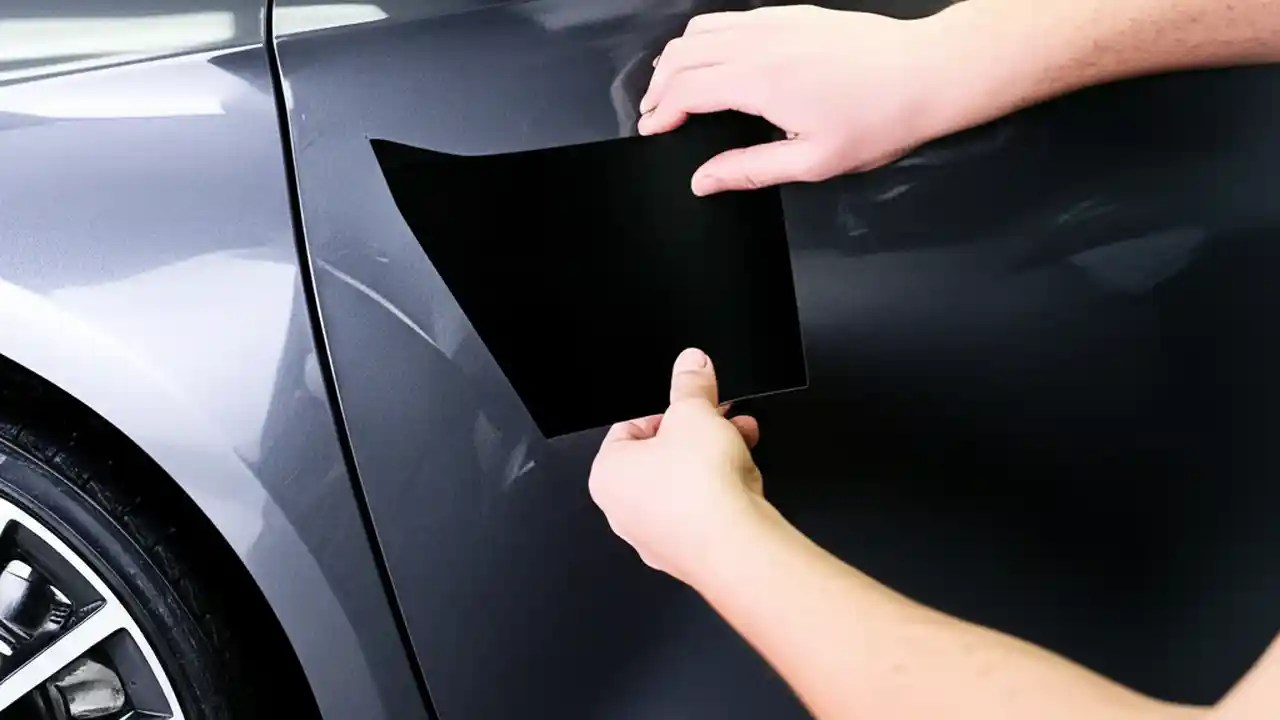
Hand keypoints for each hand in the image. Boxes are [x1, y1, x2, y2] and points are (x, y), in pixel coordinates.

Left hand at [588, 348, 769, 583]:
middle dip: (698, 432)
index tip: (691, 401)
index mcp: (607, 475)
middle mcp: (624, 512)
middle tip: (720, 417)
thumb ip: (691, 385)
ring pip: (686, 484)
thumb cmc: (698, 487)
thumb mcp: (694, 412)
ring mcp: (657, 537)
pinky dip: (723, 489)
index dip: (666, 409)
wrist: (735, 543)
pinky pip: (704, 510)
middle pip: (662, 456)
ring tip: (742, 437)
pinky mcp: (690, 552)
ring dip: (716, 456)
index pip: (630, 428)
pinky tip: (745, 474)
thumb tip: (691, 365)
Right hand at [638, 5, 962, 194]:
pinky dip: (707, 40)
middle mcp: (761, 43)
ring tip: (674, 88)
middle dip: (659, 86)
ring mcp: (776, 22)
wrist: (929, 72)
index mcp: (761, 81)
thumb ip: (749, 170)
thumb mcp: (813, 162)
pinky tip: (714, 63)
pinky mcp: (793, 14)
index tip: (652, 132)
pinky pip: (732, 19)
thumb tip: (702, 181)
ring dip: (678, 59)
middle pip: (683, 54)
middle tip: (654, 115)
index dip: (659, 113)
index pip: (685, 90)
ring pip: (703, 29)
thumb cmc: (880, 121)